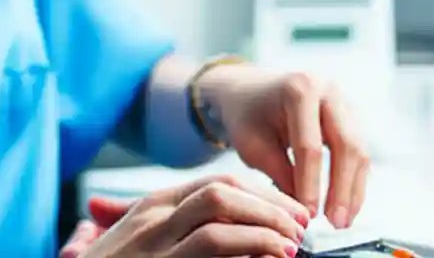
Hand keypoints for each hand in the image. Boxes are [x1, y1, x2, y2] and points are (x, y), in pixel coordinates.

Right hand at [65, 175, 308, 257]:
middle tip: (300, 226)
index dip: (260, 194)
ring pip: (218, 222)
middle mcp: (150, 224)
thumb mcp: (133, 243)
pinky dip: (245, 257)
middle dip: (269, 205)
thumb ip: (164, 225)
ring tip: (289, 248)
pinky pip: (210, 257)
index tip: (289, 210)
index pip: (214, 183)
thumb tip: (210, 222)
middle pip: (221, 192)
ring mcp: (153, 251)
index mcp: (149, 209)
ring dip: (263, 231)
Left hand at [202, 65, 369, 228]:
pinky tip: (346, 205)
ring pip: (359, 150)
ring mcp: (343, 100)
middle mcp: (327, 90)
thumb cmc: (247, 116)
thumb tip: (305, 210)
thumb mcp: (253, 146)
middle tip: (336, 223)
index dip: (311, 184)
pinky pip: (359, 150)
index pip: (309, 146)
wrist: (249, 90)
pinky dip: (354, 180)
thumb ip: (280, 174)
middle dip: (343, 189)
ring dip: (354, 189)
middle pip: (346, 145)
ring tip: (342, 221)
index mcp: (298, 90)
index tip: (309, 215)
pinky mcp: (350, 114)